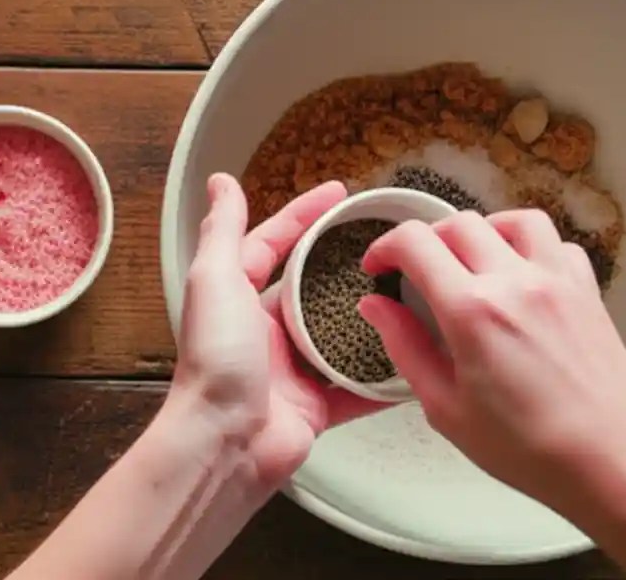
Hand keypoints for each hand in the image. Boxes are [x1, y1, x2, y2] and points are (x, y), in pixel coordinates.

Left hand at [173, 174, 383, 485]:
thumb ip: (224, 231)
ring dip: (369, 317)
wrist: (225, 441)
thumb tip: (220, 183)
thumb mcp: (216, 280)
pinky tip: (411, 356)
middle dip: (345, 264)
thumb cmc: (214, 360)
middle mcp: (263, 333)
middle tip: (387, 241)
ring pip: (339, 336)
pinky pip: (356, 389)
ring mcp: (291, 371)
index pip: (274, 244)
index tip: (341, 194)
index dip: (304, 215)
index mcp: (238, 299)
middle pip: (311, 289)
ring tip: (409, 291)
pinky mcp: (315, 407)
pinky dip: (381, 377)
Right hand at [357, 209, 625, 507]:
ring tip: (468, 260)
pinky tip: (519, 275)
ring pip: (513, 220)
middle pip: (458, 224)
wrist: (608, 464)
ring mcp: (557, 283)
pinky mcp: (587, 293)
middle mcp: (516, 284)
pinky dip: (531, 248)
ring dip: (481, 231)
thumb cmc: (528, 448)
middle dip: (425, 240)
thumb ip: (405, 346)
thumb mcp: (444, 407)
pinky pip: (557, 245)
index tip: (378, 267)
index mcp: (471, 312)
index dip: (385, 247)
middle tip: (413, 269)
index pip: (416, 243)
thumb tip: (375, 307)